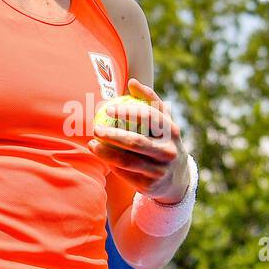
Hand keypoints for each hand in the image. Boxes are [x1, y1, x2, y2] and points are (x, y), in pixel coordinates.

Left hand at [88, 77, 189, 203]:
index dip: (128, 111)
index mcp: (172, 132)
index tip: (108, 108)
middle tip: (96, 127)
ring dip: (106, 152)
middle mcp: (168, 152)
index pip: (149, 118)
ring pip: (127, 161)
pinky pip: (125, 174)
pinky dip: (111, 164)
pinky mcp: (150, 186)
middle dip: (113, 134)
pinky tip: (100, 155)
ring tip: (91, 144)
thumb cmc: (164, 142)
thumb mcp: (164, 122)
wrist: (177, 180)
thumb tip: (132, 82)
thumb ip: (150, 101)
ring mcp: (159, 171)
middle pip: (136, 142)